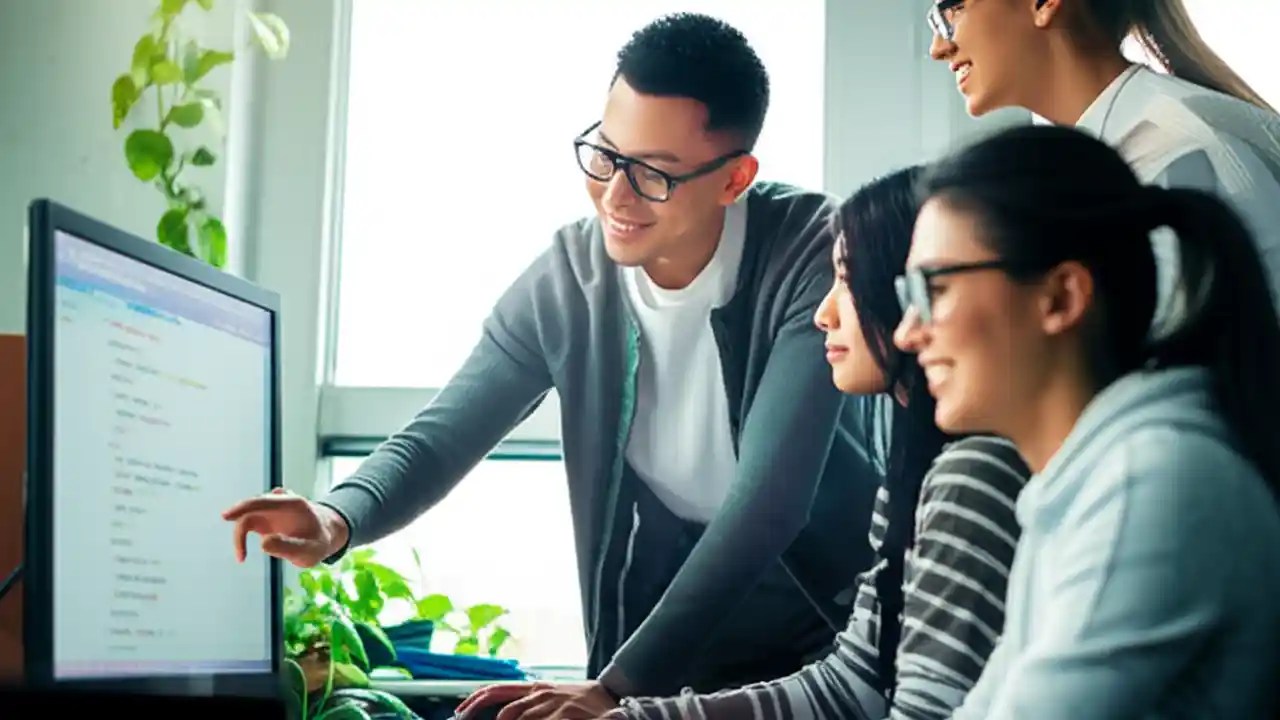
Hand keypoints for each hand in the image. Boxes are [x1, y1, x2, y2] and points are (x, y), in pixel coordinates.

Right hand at [221, 488, 349, 566]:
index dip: (242, 507)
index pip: (263, 501)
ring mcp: (272, 508)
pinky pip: (249, 521)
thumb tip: (263, 542)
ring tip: (242, 557)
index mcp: (293, 503)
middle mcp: (280, 501)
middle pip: (251, 508)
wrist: (325, 535)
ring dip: (240, 535)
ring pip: (247, 515)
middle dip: (239, 527)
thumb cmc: (319, 542)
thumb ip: (289, 547)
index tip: (226, 517)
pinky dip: (243, 535)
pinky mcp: (266, 517)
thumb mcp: (310, 550)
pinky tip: (246, 552)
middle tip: (240, 554)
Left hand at [456, 681, 618, 719]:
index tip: (460, 711)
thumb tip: (509, 715)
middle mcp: (542, 693)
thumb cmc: (586, 704)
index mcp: (537, 688)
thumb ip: (534, 706)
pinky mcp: (566, 715)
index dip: (476, 699)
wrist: (617, 703)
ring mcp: (554, 705)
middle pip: (507, 714)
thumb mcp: (557, 699)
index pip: (498, 689)